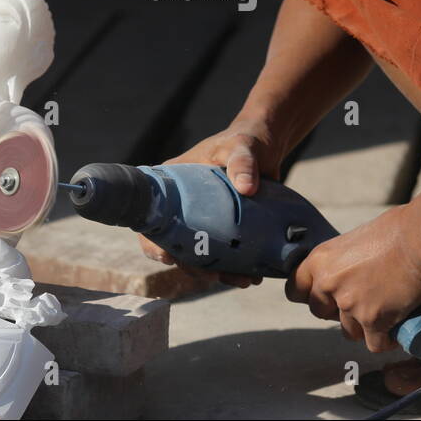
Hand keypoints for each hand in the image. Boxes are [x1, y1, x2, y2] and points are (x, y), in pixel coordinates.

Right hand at [135, 116, 287, 287]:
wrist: (268, 148)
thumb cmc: (245, 141)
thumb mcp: (241, 147)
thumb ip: (242, 162)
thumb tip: (247, 187)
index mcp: (175, 185)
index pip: (153, 217)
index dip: (153, 241)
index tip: (168, 256)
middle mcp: (185, 207)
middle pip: (177, 245)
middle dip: (193, 266)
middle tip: (214, 275)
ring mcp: (205, 221)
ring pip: (202, 255)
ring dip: (218, 273)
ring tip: (242, 280)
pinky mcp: (226, 230)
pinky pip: (225, 255)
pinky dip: (236, 268)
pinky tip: (252, 276)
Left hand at [286, 199, 420, 351]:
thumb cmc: (396, 230)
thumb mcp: (355, 241)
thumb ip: (343, 263)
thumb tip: (349, 275)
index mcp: (321, 260)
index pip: (295, 290)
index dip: (309, 296)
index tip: (322, 297)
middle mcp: (329, 284)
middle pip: (319, 313)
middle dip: (337, 312)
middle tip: (359, 302)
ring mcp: (350, 304)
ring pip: (348, 331)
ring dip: (364, 327)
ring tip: (384, 313)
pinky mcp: (374, 321)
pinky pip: (375, 344)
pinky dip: (386, 340)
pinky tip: (395, 331)